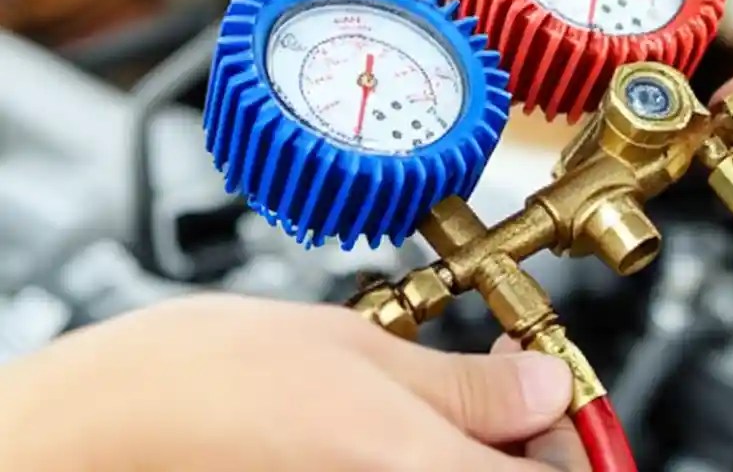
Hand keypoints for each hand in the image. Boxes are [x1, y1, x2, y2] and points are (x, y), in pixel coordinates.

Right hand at [0, 295, 581, 471]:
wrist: (85, 438)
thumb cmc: (191, 387)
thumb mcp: (351, 347)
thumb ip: (460, 382)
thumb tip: (541, 386)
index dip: (572, 432)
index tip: (551, 384)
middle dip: (527, 440)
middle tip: (503, 376)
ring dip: (476, 448)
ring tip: (443, 389)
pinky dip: (424, 462)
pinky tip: (398, 423)